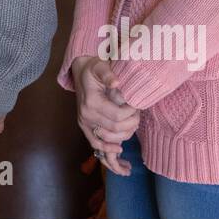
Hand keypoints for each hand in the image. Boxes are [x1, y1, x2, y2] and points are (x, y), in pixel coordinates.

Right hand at [73, 56, 139, 177]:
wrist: (80, 72)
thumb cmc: (93, 69)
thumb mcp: (100, 66)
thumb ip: (108, 74)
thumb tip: (117, 82)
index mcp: (91, 102)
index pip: (117, 116)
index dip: (131, 114)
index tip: (137, 107)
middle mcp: (86, 116)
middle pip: (115, 130)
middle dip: (131, 125)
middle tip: (138, 115)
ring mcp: (84, 123)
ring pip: (107, 140)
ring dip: (124, 136)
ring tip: (133, 127)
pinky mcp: (85, 128)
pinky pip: (95, 145)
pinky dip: (108, 151)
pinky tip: (120, 151)